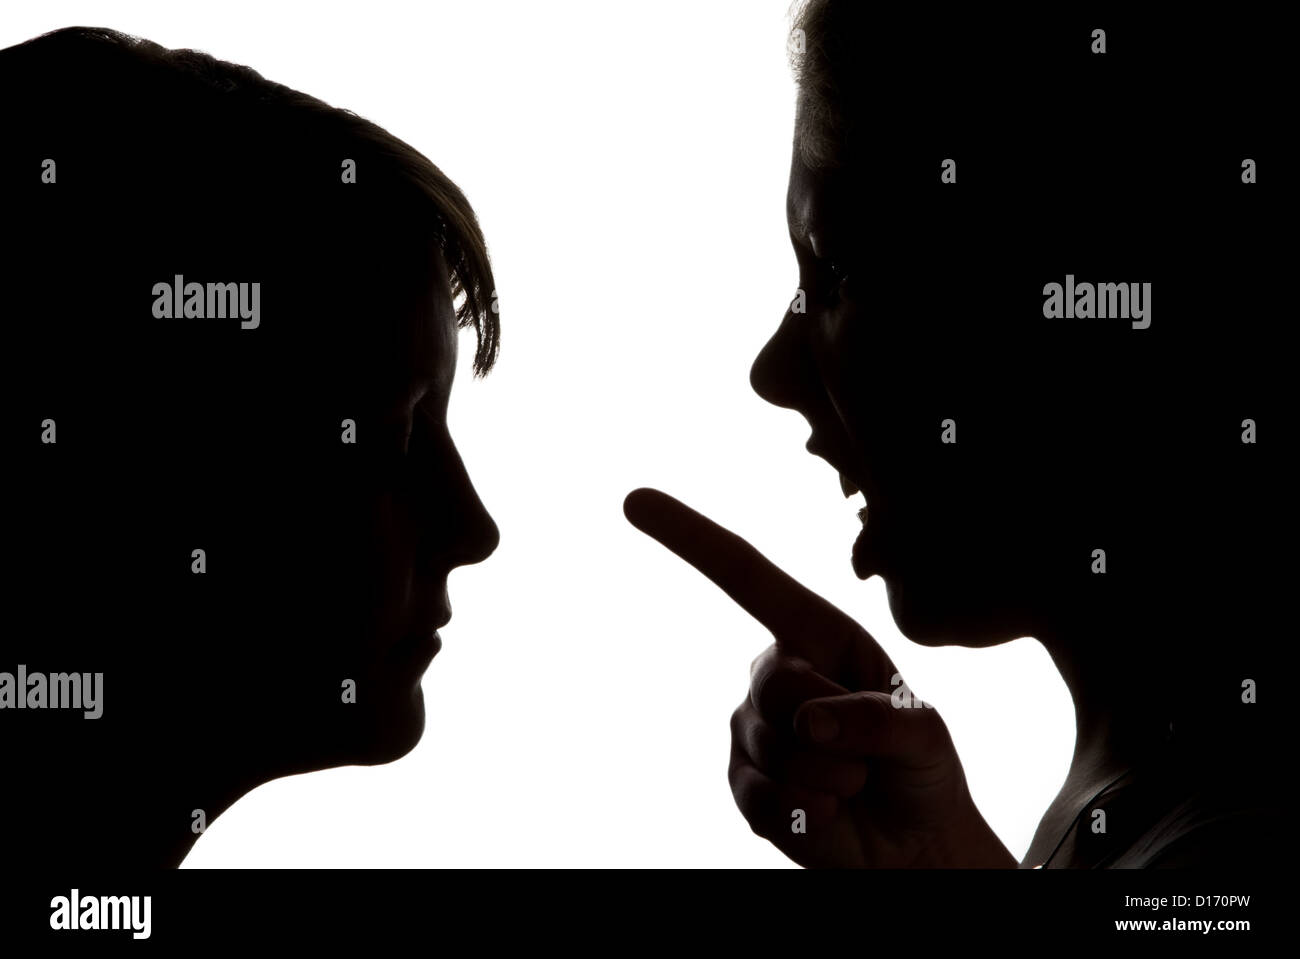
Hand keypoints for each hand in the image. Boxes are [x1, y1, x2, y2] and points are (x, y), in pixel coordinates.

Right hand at [624, 487, 1015, 867]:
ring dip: (835, 778)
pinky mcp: (742, 784)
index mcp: (817, 636)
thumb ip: (878, 718)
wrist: (910, 843)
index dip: (690, 537)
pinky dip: (811, 816)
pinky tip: (828, 813)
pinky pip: (763, 799)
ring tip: (854, 783)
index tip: (633, 499)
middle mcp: (775, 673)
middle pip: (778, 684)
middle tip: (867, 755)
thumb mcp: (925, 732)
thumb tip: (809, 724)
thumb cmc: (921, 770)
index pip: (745, 578)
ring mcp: (751, 729)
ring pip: (777, 748)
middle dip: (836, 730)